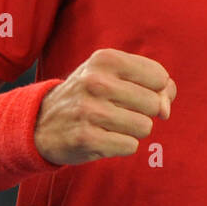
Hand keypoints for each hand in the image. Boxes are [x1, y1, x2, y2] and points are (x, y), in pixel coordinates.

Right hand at [35, 48, 175, 163]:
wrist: (40, 123)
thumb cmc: (89, 96)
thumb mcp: (114, 76)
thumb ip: (153, 85)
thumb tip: (166, 109)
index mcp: (105, 59)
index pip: (159, 77)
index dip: (156, 90)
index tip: (136, 93)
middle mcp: (96, 81)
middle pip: (153, 104)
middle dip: (143, 112)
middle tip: (118, 111)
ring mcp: (90, 110)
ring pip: (145, 127)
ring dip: (132, 130)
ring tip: (110, 125)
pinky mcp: (87, 138)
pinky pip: (130, 146)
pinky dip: (121, 145)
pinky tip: (103, 138)